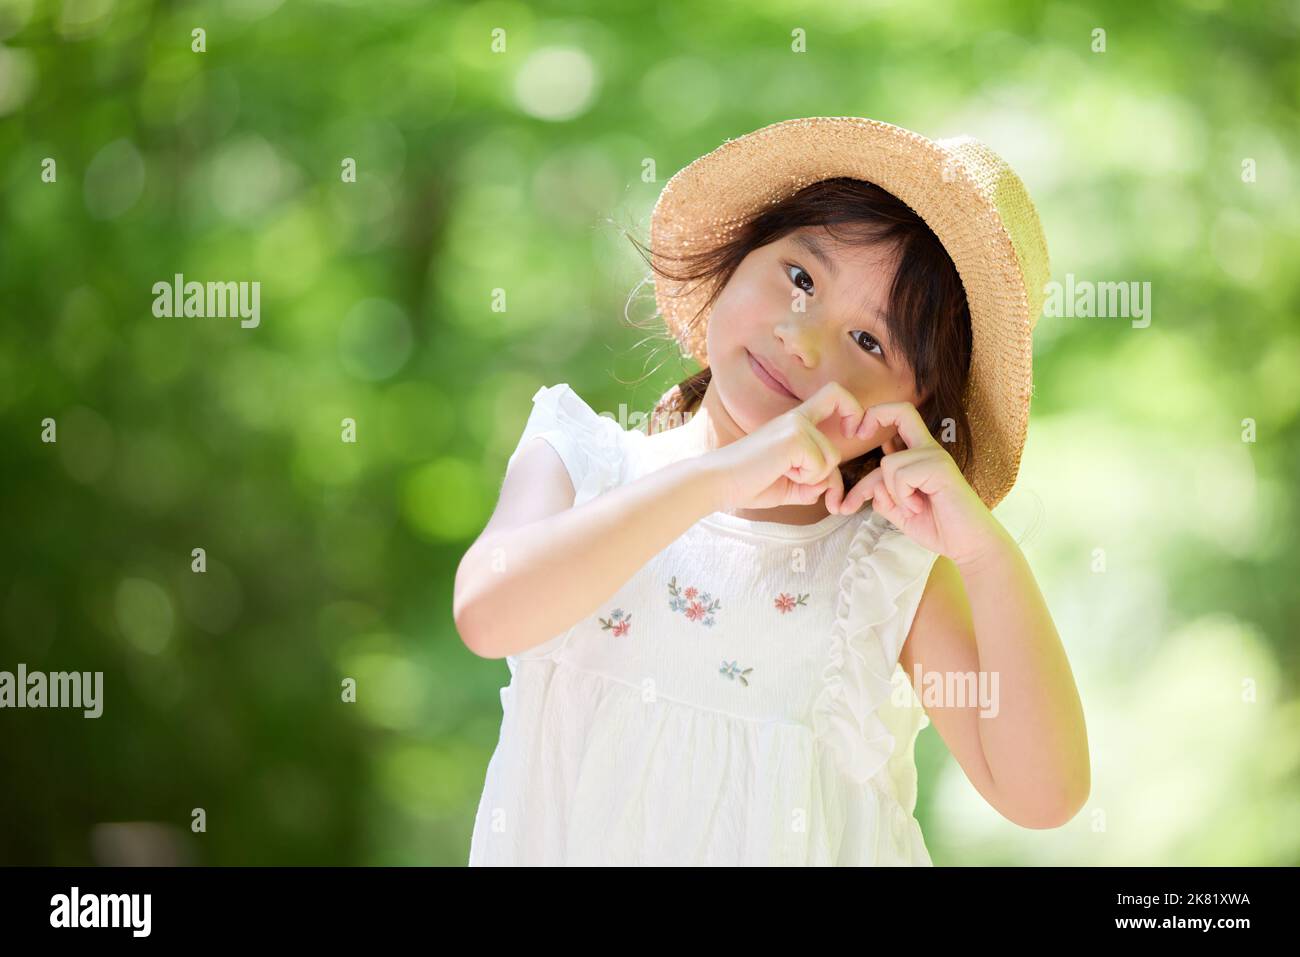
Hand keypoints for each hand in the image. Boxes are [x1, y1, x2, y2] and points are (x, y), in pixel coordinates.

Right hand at [704, 381, 863, 511]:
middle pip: (841, 430)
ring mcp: (796, 425)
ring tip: (783, 474)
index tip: (853, 432)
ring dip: (813, 477)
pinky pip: (820, 466)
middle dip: (834, 464)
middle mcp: (797, 417)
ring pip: (831, 457)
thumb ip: (812, 484)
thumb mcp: (789, 486)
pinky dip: (805, 479)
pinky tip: (781, 474)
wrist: (717, 481)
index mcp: (795, 422)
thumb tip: (829, 488)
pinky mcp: (793, 438)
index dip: (853, 408)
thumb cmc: (748, 483)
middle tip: (814, 479)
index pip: (834, 394)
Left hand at [832, 401, 1009, 566]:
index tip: (856, 434)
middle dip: (874, 415)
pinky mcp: (940, 468)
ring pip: (889, 463)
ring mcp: (936, 457)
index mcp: (919, 455)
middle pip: (902, 411)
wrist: (968, 544)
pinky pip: (901, 476)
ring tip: (912, 506)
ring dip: (892, 493)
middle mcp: (929, 450)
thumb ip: (884, 497)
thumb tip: (870, 486)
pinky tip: (919, 507)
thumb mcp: (901, 512)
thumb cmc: (938, 527)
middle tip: (857, 434)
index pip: (899, 419)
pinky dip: (903, 497)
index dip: (875, 418)